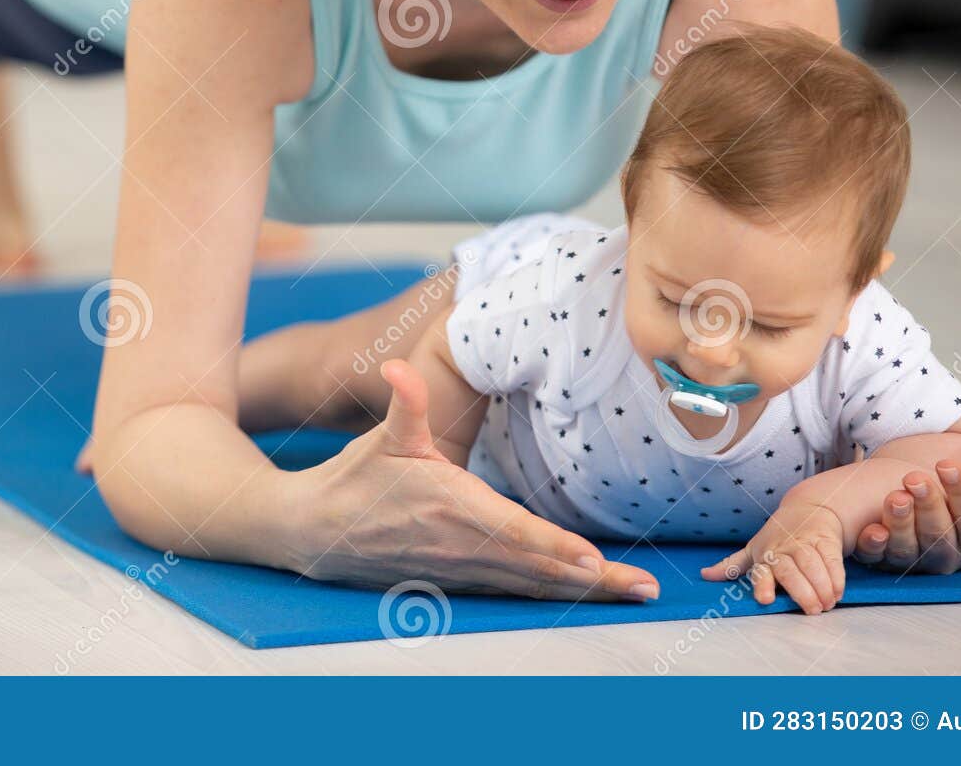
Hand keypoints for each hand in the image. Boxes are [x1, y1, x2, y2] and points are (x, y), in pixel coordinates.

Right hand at [281, 358, 661, 600]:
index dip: (557, 549)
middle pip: (538, 568)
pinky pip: (514, 590)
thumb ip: (402, 402)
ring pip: (531, 584)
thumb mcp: (381, 438)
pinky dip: (550, 592)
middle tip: (644, 589)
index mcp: (451, 508)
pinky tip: (580, 592)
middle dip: (593, 580)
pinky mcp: (456, 580)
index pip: (516, 532)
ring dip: (581, 592)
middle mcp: (462, 546)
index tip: (594, 561)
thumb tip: (397, 366)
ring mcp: (461, 569)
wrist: (316, 533)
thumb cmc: (354, 480)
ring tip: (628, 594)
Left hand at [701, 498, 846, 613]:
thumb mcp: (753, 549)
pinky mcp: (825, 539)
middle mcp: (782, 549)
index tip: (764, 600)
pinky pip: (831, 559)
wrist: (808, 510)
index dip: (762, 585)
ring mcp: (804, 542)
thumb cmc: (777, 537)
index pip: (760, 571)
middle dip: (802, 592)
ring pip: (812, 565)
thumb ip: (732, 565)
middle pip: (790, 571)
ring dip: (822, 587)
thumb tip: (705, 575)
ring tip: (826, 604)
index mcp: (763, 555)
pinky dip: (836, 577)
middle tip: (813, 610)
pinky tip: (837, 592)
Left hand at [854, 440, 960, 573]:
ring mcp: (917, 560)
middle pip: (943, 540)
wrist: (933, 491)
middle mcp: (951, 556)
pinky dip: (874, 547)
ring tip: (894, 496)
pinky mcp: (884, 559)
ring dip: (901, 526)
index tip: (946, 465)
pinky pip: (878, 560)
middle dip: (930, 509)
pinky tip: (870, 532)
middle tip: (914, 479)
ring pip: (911, 552)